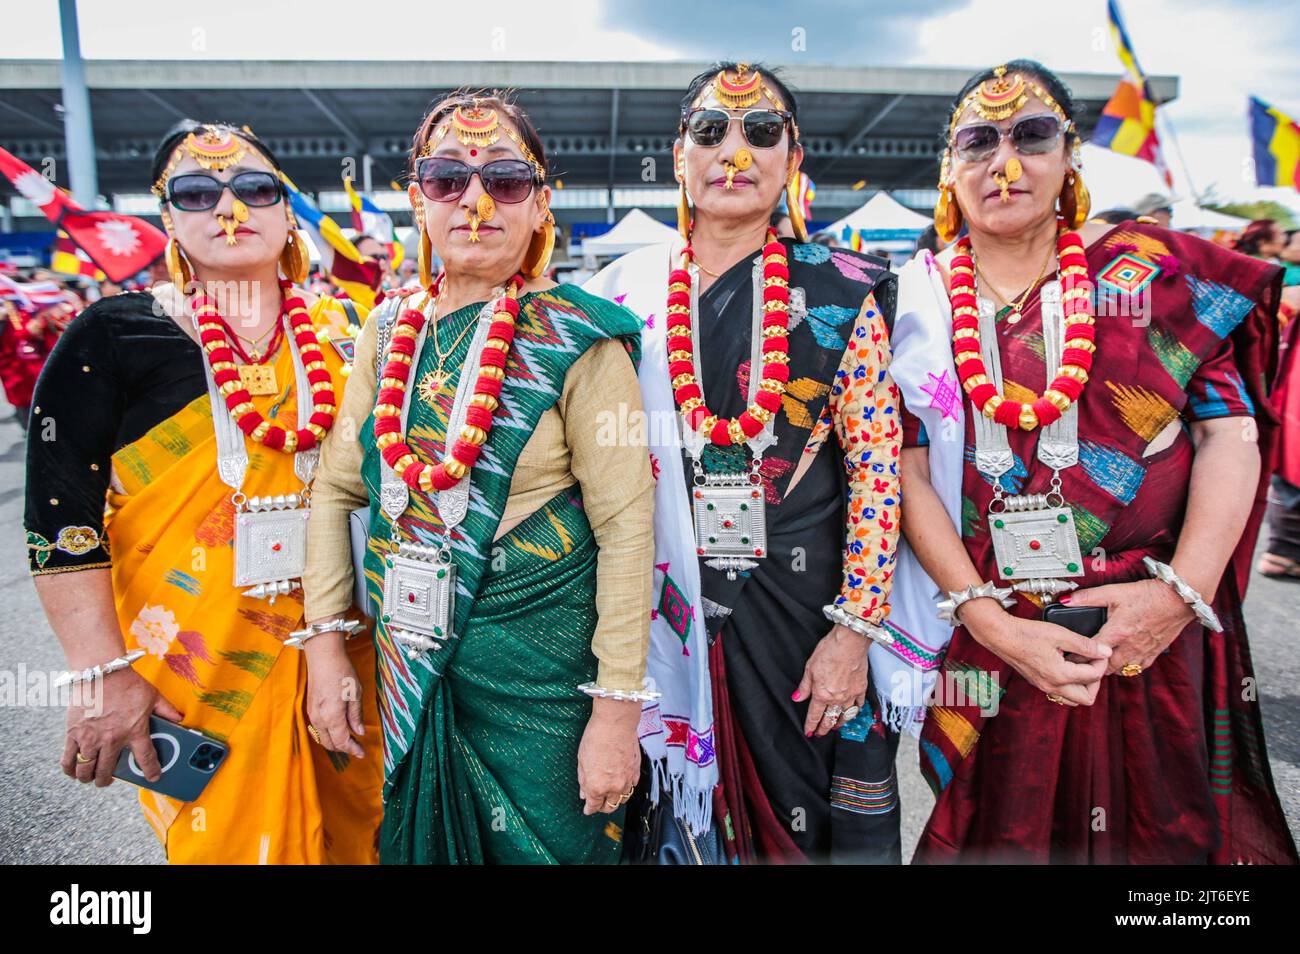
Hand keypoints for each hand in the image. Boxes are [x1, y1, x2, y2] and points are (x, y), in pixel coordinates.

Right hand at [61, 667, 183, 786]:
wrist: (101, 671)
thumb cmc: (127, 683)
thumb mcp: (153, 696)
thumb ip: (166, 710)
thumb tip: (180, 719)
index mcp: (134, 731)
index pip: (146, 758)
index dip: (151, 771)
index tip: (153, 777)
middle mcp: (111, 739)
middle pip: (107, 771)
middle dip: (107, 780)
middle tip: (108, 780)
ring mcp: (90, 738)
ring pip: (86, 770)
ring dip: (89, 778)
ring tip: (91, 777)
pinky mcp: (72, 734)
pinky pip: (67, 759)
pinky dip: (70, 769)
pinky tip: (74, 771)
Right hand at [304, 633, 364, 757]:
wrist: (323, 656)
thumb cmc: (341, 672)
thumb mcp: (356, 694)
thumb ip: (355, 715)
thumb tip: (359, 732)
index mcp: (331, 716)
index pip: (342, 741)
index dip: (353, 749)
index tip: (362, 753)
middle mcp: (319, 719)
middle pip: (330, 744)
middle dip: (344, 748)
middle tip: (357, 747)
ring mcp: (312, 714)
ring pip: (322, 738)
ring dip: (335, 742)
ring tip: (349, 740)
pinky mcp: (309, 708)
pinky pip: (318, 729)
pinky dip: (328, 734)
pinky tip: (337, 730)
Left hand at [577, 697, 640, 814]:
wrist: (616, 723)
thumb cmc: (596, 737)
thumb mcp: (582, 760)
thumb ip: (583, 780)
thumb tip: (584, 793)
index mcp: (597, 787)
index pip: (593, 806)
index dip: (589, 809)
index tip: (587, 809)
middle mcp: (614, 787)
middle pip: (610, 807)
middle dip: (602, 807)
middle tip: (597, 803)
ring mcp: (627, 780)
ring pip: (622, 799)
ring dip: (615, 799)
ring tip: (609, 794)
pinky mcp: (636, 770)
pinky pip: (632, 786)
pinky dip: (626, 787)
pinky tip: (621, 782)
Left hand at [793, 623, 869, 736]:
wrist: (849, 642)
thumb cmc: (829, 651)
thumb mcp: (809, 668)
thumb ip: (804, 686)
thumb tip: (797, 698)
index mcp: (821, 694)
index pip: (814, 715)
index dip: (810, 726)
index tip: (808, 732)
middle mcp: (837, 698)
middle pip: (830, 719)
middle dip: (824, 728)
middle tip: (820, 734)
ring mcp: (851, 695)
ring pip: (845, 715)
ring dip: (839, 723)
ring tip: (835, 726)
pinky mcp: (861, 688)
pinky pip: (858, 705)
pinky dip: (855, 711)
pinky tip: (852, 712)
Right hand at [963, 603, 1111, 705]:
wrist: (1001, 636)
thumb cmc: (1027, 633)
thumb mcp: (1061, 634)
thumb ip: (1086, 645)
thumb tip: (1106, 651)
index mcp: (1061, 675)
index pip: (1094, 676)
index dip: (1102, 661)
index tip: (1100, 649)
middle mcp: (1053, 687)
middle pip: (1087, 698)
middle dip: (1095, 680)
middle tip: (1092, 661)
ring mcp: (1044, 687)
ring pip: (1074, 699)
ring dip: (1083, 686)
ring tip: (1080, 664)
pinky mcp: (1039, 683)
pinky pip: (1061, 693)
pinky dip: (1070, 684)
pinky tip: (1066, 664)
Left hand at [1065, 580, 1194, 675]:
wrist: (1178, 599)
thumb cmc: (1149, 595)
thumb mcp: (1114, 592)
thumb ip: (1088, 597)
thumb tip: (1066, 600)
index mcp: (1117, 632)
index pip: (1090, 651)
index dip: (1076, 655)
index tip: (1067, 655)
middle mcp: (1130, 646)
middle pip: (1104, 667)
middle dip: (1091, 666)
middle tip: (1081, 662)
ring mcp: (1143, 652)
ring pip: (1120, 670)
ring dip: (1108, 668)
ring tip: (1098, 662)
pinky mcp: (1154, 653)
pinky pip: (1136, 668)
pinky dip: (1126, 667)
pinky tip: (1120, 659)